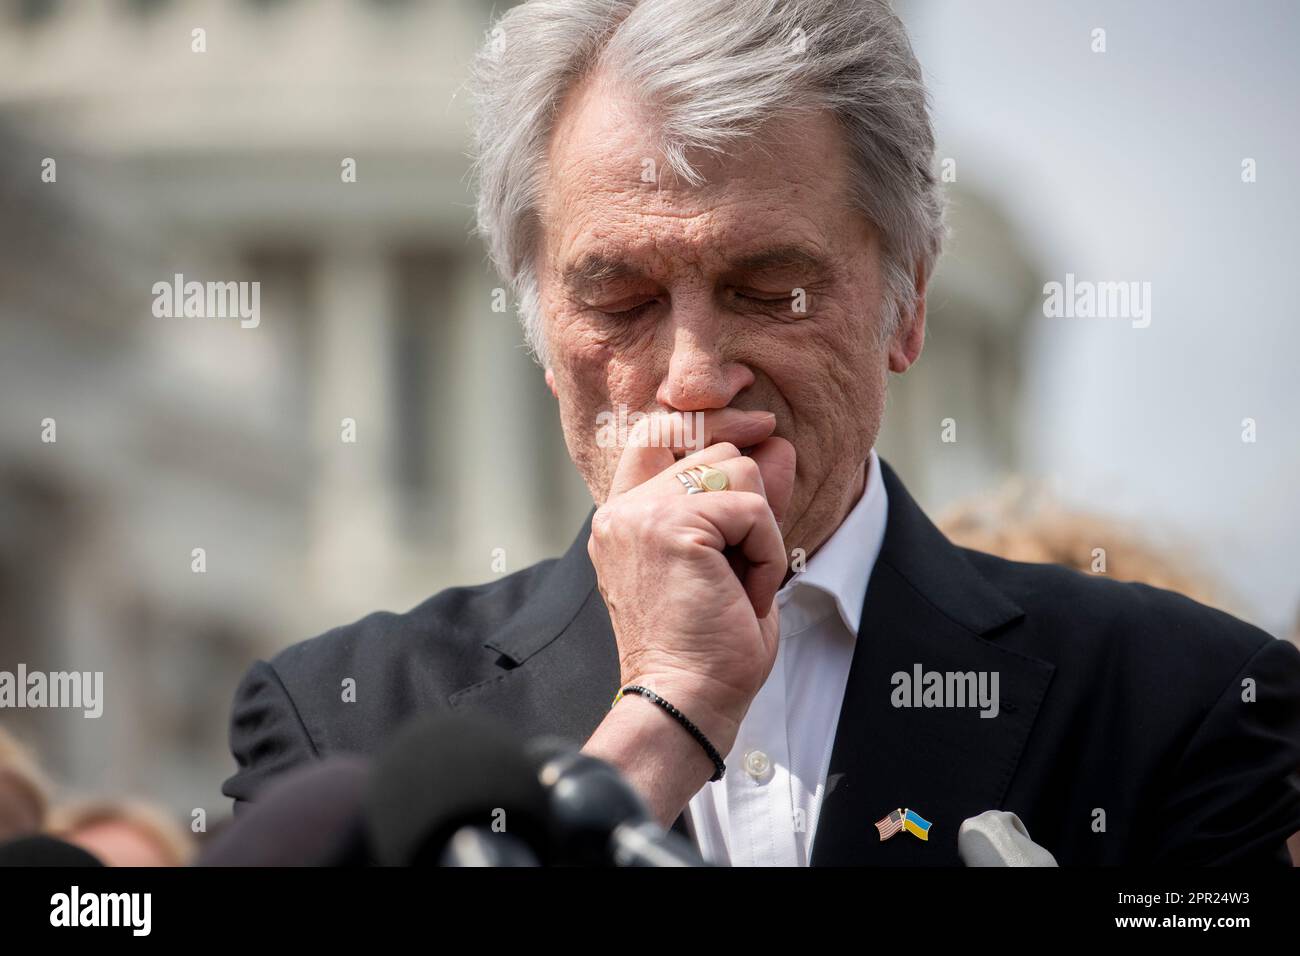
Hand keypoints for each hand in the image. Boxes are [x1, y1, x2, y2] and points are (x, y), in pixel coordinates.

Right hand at [587, 407, 796, 754]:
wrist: (687, 701)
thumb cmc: (711, 646)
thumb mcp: (734, 560)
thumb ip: (748, 499)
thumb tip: (777, 441)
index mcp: (624, 520)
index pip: (659, 433)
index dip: (710, 423)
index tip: (761, 428)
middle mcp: (622, 511)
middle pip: (715, 451)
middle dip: (750, 502)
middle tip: (741, 569)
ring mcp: (640, 515)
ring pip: (737, 469)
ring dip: (761, 529)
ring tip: (741, 584)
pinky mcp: (668, 526)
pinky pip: (751, 507)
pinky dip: (767, 552)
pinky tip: (747, 594)